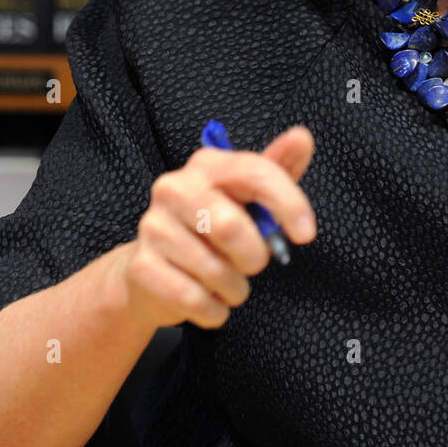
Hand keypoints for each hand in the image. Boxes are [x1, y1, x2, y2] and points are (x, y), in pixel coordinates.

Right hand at [122, 124, 316, 329]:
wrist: (153, 268)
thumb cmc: (211, 228)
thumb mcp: (248, 197)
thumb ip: (277, 170)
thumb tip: (302, 137)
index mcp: (207, 165)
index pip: (253, 173)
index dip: (288, 203)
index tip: (306, 234)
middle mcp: (174, 188)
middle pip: (230, 226)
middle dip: (254, 256)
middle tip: (253, 263)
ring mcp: (153, 226)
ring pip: (214, 270)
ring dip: (235, 288)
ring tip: (228, 282)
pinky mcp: (141, 266)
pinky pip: (194, 298)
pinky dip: (214, 309)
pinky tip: (211, 300)